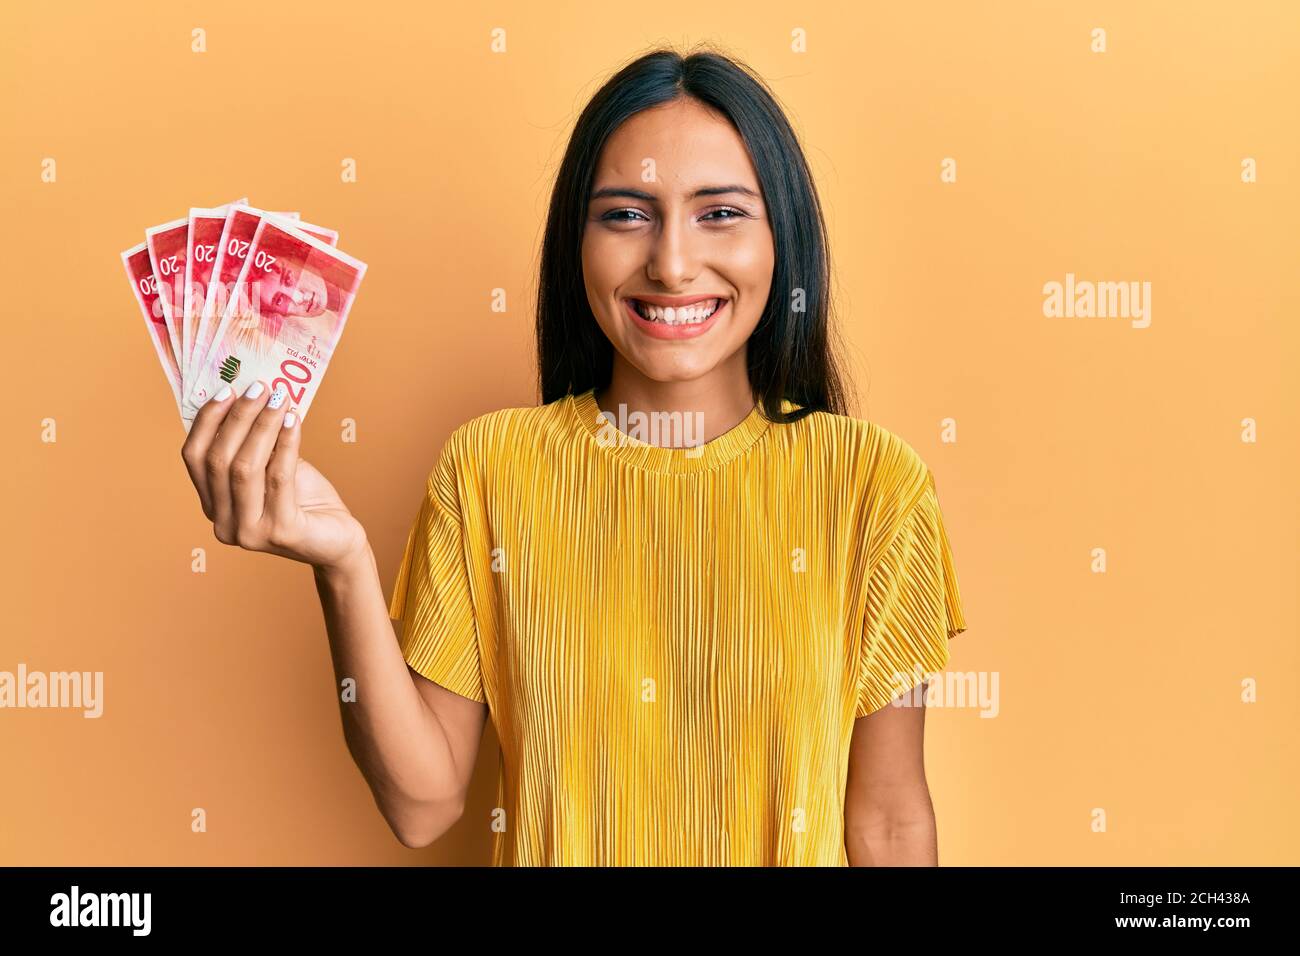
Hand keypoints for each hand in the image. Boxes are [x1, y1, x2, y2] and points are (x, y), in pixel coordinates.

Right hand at [180, 380, 367, 571]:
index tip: (228, 389)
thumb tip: (250, 395)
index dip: (207, 421)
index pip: (194, 458)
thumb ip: (255, 444)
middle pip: (218, 460)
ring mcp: (248, 532)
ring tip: (280, 398)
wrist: (337, 540)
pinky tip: (294, 420)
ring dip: (263, 425)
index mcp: (212, 506)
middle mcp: (223, 524)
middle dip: (239, 417)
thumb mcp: (272, 468)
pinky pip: (279, 477)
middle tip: (261, 387)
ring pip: (245, 467)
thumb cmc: (304, 500)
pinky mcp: (280, 532)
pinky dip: (286, 443)